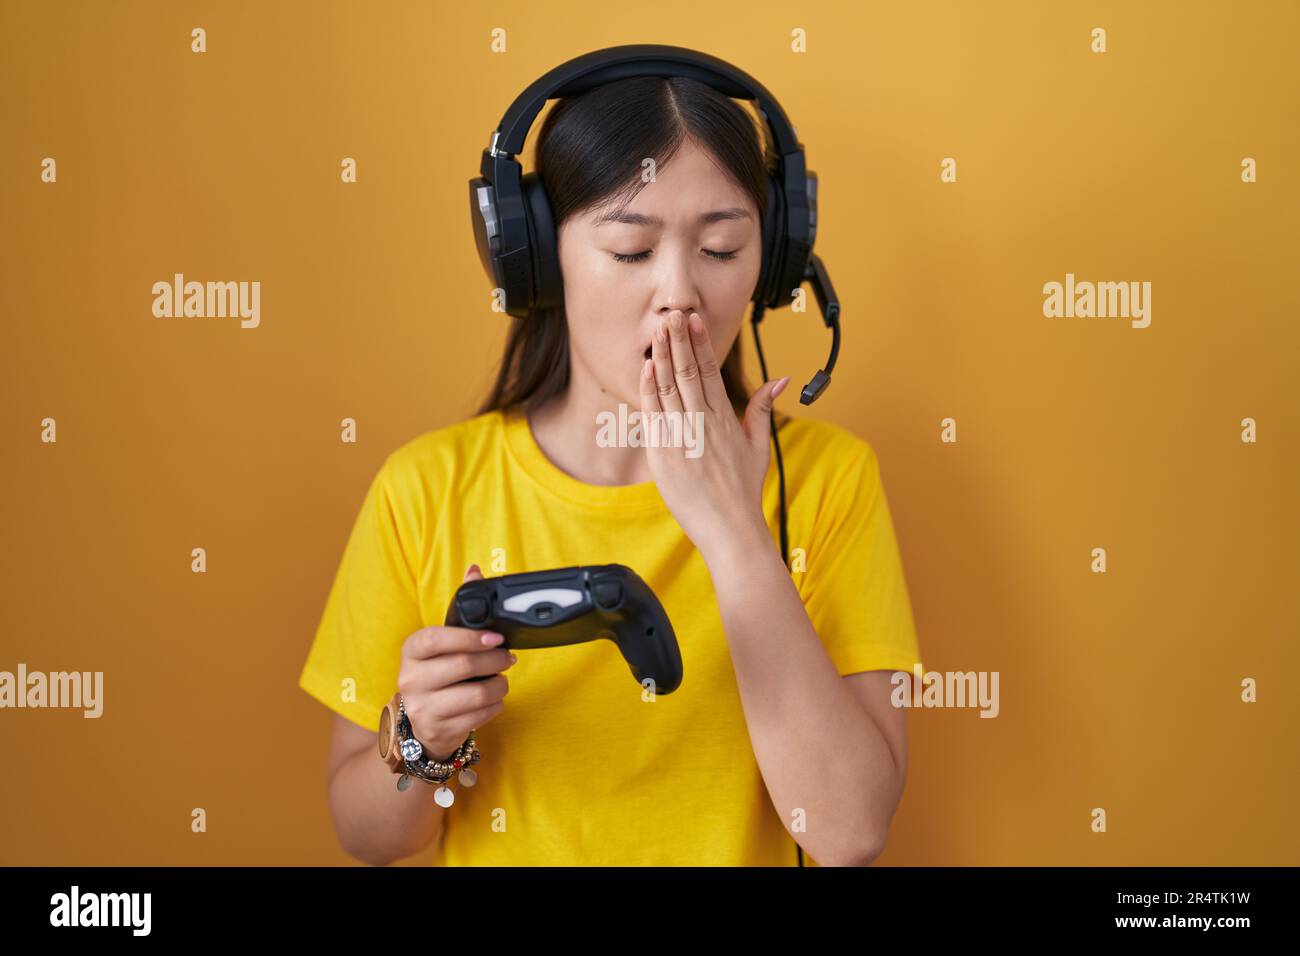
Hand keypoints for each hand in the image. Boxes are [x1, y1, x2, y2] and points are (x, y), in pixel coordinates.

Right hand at [396, 564, 515, 759]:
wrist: (422, 722)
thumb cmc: (438, 673)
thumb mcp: (443, 641)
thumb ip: (461, 608)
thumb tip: (475, 570)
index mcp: (411, 650)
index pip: (437, 638)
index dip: (470, 637)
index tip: (496, 636)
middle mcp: (410, 679)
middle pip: (463, 666)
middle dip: (495, 660)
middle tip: (508, 657)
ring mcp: (422, 707)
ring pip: (476, 694)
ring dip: (499, 685)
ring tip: (501, 678)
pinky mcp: (439, 730)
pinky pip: (480, 716)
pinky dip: (495, 706)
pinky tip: (493, 699)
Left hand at [637, 309, 789, 559]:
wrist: (729, 528)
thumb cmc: (743, 491)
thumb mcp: (760, 446)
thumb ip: (763, 409)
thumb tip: (781, 379)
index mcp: (725, 419)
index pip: (709, 371)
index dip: (699, 343)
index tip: (692, 320)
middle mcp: (703, 424)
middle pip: (687, 372)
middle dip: (678, 341)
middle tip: (670, 315)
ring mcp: (682, 438)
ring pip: (668, 388)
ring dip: (661, 358)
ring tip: (656, 332)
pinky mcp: (664, 455)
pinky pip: (654, 415)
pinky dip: (648, 390)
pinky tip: (645, 369)